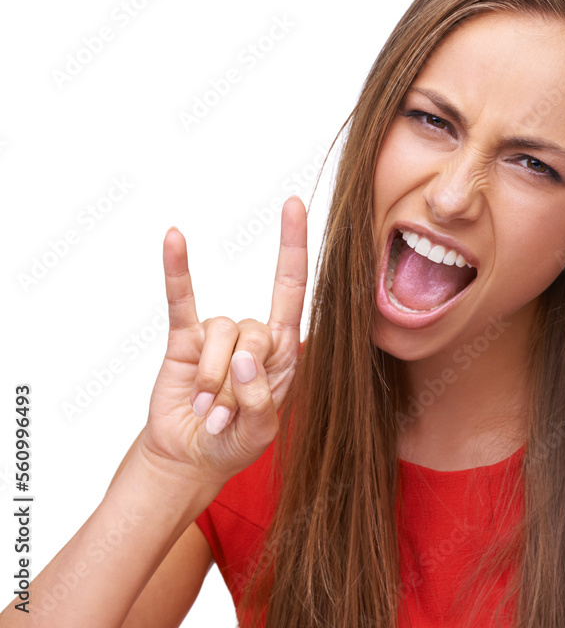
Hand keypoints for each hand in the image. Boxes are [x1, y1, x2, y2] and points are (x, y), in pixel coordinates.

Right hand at [135, 197, 307, 487]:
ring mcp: (217, 336)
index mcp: (283, 351)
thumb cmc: (234, 442)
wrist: (190, 456)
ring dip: (211, 381)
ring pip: (219, 335)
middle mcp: (254, 336)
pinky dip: (177, 271)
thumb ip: (259, 401)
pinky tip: (175, 238)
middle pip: (254, 330)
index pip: (292, 290)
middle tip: (225, 416)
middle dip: (238, 381)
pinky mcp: (183, 340)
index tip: (294, 204)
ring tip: (206, 410)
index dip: (293, 248)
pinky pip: (181, 300)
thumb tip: (246, 359)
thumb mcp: (258, 432)